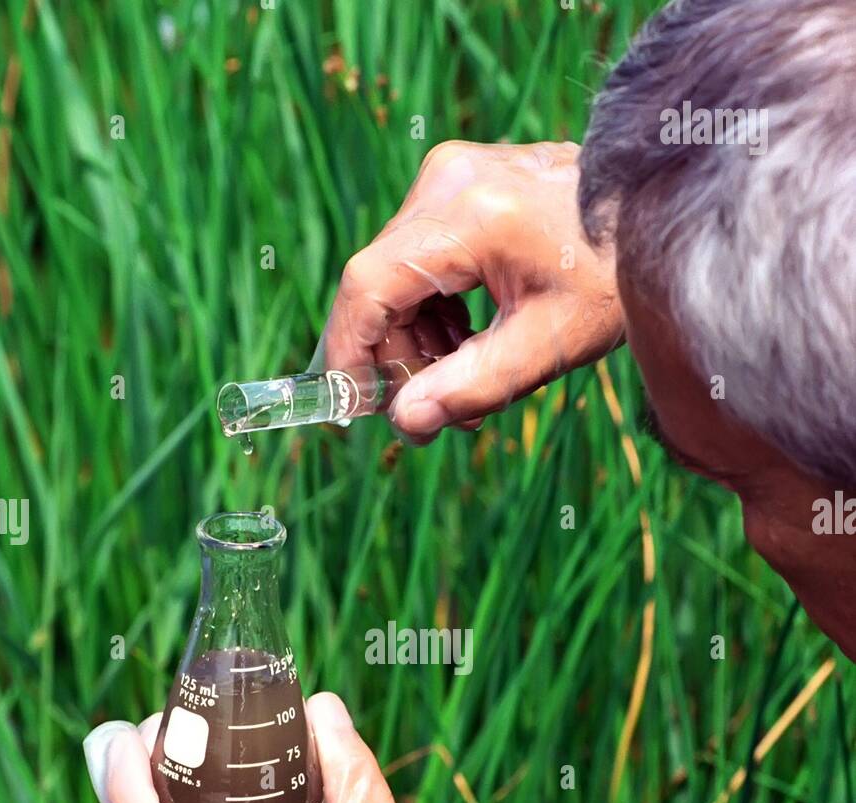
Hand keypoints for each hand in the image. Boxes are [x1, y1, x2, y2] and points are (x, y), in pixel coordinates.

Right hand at [320, 140, 623, 441]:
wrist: (658, 217)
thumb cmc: (612, 280)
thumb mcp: (546, 347)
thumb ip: (470, 388)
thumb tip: (405, 423)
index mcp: (470, 215)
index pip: (368, 287)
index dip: (349, 352)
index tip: (348, 406)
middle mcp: (447, 181)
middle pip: (378, 282)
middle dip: (396, 356)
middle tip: (435, 411)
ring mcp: (451, 174)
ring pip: (394, 273)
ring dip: (415, 337)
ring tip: (463, 379)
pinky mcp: (459, 182)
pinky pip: (417, 255)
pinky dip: (431, 307)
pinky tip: (469, 338)